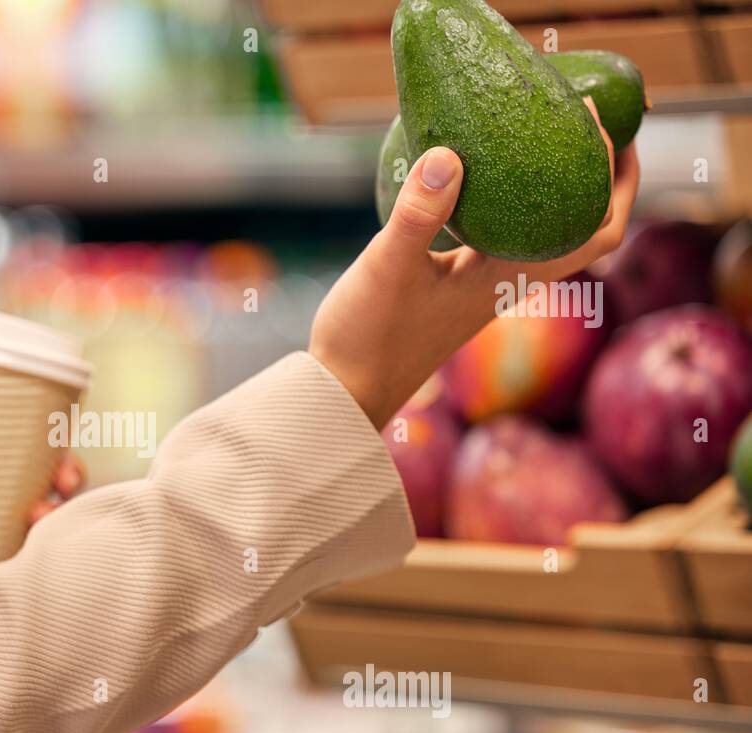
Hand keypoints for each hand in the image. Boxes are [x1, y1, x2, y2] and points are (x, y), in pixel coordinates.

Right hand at [309, 98, 639, 428]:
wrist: (345, 390)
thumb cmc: (368, 337)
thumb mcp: (388, 268)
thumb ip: (419, 213)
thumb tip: (449, 155)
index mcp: (509, 278)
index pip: (595, 229)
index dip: (613, 175)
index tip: (595, 116)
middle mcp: (507, 282)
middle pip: (587, 230)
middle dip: (604, 178)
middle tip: (592, 121)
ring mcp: (484, 286)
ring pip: (549, 233)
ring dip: (563, 189)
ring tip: (547, 138)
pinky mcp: (458, 286)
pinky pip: (506, 236)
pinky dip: (514, 202)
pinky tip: (483, 177)